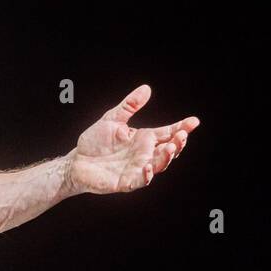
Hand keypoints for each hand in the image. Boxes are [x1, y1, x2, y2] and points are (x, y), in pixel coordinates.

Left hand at [66, 84, 199, 194]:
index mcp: (144, 139)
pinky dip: (146, 176)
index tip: (194, 121)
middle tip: (182, 135)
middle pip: (168, 151)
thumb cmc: (95, 141)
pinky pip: (140, 181)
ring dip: (165, 158)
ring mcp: (137, 169)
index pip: (167, 132)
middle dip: (178, 143)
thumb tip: (147, 88)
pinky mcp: (126, 182)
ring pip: (158, 165)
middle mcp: (144, 154)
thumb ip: (129, 106)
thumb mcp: (112, 119)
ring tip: (170, 147)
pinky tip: (148, 167)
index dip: (181, 127)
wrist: (76, 161)